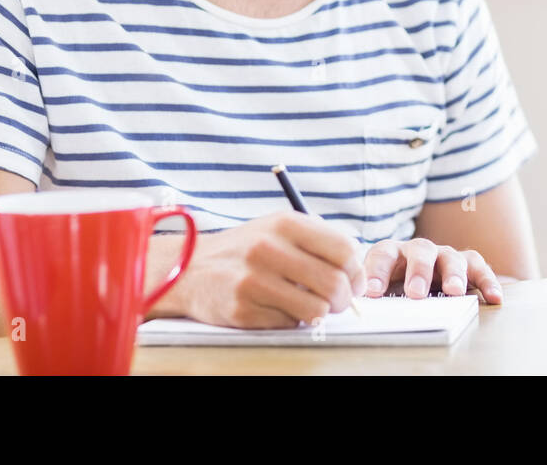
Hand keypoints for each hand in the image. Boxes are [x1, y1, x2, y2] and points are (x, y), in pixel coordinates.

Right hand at [168, 210, 366, 327]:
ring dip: (322, 313)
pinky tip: (281, 309)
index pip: (343, 249)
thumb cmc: (246, 249)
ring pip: (316, 308)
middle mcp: (269, 248)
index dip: (357, 270)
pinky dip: (292, 320)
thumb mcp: (277, 228)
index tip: (355, 281)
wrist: (190, 268)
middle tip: (341, 302)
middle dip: (345, 299)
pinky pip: (288, 323)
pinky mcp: (242, 309)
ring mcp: (254, 280)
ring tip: (314, 307)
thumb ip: (316, 239)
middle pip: (334, 282)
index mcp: (285, 223)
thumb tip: (357, 266)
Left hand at [361, 238, 502, 303]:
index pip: (383, 254)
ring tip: (454, 292)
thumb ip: (379, 294)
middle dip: (419, 271)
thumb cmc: (399, 286)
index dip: (377, 272)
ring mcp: (445, 255)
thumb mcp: (385, 289)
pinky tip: (494, 297)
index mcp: (394, 253)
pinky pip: (480, 268)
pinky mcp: (468, 263)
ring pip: (451, 257)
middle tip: (416, 293)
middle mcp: (421, 249)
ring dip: (453, 274)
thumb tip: (364, 305)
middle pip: (421, 251)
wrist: (424, 278)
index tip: (373, 293)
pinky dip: (488, 281)